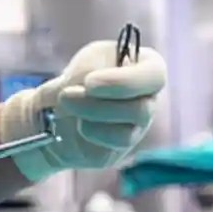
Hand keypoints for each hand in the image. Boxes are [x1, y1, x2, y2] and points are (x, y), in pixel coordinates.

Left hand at [0, 40, 165, 181]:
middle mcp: (148, 101)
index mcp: (148, 70)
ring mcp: (137, 128)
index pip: (155, 76)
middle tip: (65, 95)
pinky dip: (87, 132)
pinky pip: (108, 148)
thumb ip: (90, 68)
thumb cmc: (79, 78)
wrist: (57, 109)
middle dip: (97, 104)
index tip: (89, 82)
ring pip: (125, 134)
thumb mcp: (83, 62)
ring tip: (65, 104)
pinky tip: (77, 122)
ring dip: (89, 117)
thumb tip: (90, 86)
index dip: (123, 82)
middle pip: (141, 110)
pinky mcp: (119, 149)